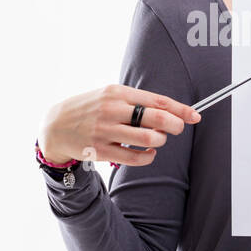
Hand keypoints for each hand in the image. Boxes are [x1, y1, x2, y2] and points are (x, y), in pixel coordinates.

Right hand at [39, 84, 201, 167]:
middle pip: (158, 118)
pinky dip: (148, 157)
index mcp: (118, 92)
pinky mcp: (100, 150)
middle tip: (176, 130)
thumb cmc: (90, 109)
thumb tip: (170, 112)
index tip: (195, 116)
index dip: (181, 110)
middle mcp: (112, 109)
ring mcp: (106, 130)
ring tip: (156, 140)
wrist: (55, 125)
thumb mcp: (110, 96)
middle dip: (175, 126)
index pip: (158, 100)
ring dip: (160, 142)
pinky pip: (135, 157)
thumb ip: (136, 102)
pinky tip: (147, 153)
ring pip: (149, 139)